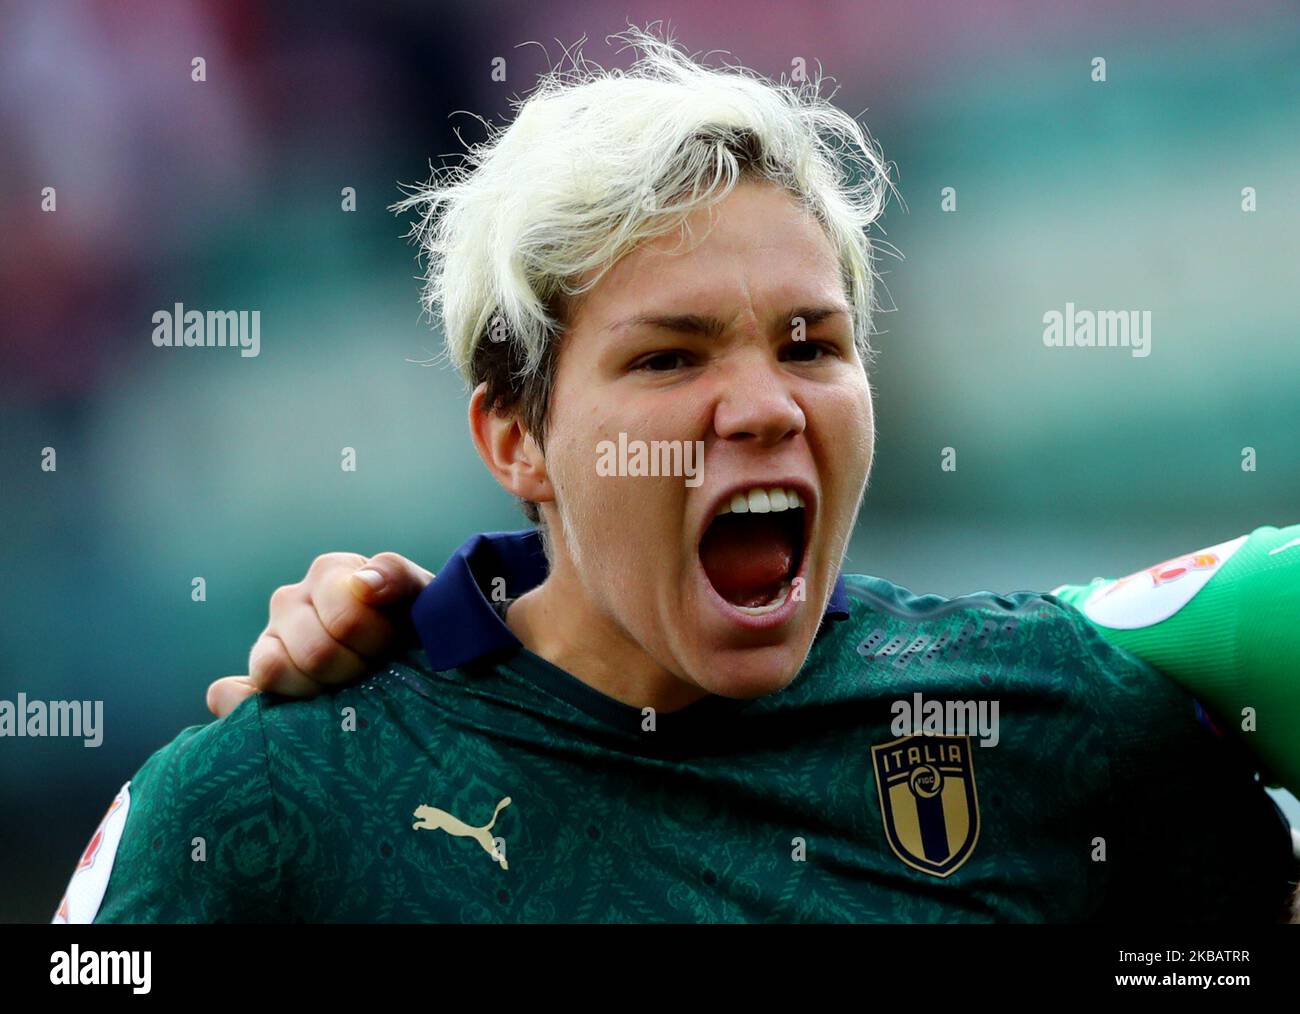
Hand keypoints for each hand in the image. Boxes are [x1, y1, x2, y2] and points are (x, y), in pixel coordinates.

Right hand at [205, 552, 434, 717]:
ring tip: (349, 689)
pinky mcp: (254, 682)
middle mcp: (291, 601)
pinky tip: (284, 715)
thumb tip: (363, 585)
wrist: (412, 663)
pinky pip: (232, 695)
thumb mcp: (424, 597)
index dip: (377, 642)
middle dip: (356, 670)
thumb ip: (398, 577)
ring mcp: (268, 642)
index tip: (395, 644)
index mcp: (329, 573)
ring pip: (272, 671)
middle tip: (376, 670)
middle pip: (315, 653)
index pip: (344, 620)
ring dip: (320, 693)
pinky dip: (246, 707)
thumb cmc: (418, 627)